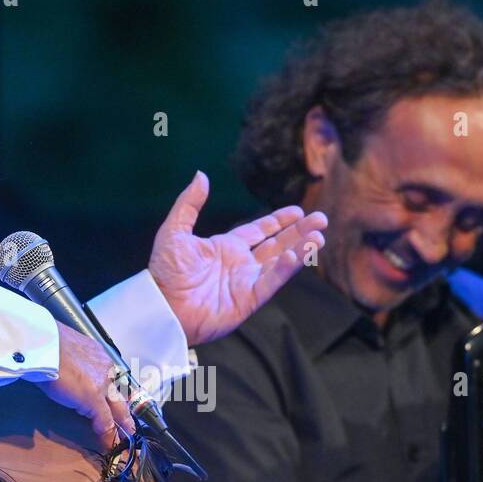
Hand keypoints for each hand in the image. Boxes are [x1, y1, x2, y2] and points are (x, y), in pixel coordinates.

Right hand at [39, 323, 134, 449]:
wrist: (43, 344)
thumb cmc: (47, 343)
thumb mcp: (66, 348)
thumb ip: (73, 360)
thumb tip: (67, 369)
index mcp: (99, 355)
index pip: (112, 377)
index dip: (115, 391)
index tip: (115, 400)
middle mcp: (106, 368)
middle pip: (122, 394)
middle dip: (126, 411)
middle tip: (131, 424)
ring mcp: (102, 384)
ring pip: (118, 409)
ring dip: (122, 424)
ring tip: (126, 435)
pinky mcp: (94, 399)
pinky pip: (105, 421)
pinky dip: (107, 434)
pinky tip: (109, 443)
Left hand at [148, 171, 326, 343]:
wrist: (161, 306)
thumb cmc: (165, 273)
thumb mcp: (174, 231)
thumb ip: (189, 203)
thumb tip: (201, 175)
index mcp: (226, 247)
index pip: (259, 231)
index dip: (279, 221)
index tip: (298, 211)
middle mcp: (240, 264)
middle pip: (277, 244)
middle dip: (299, 232)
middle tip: (321, 220)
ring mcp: (245, 283)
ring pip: (280, 263)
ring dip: (300, 250)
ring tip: (319, 237)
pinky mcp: (247, 301)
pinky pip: (270, 283)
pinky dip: (284, 270)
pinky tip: (296, 255)